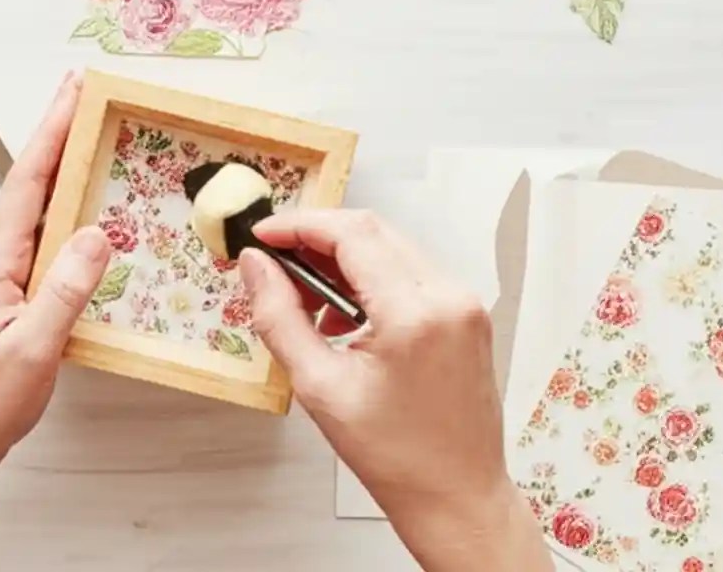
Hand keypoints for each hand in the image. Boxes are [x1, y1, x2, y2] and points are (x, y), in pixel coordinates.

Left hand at [0, 72, 109, 476]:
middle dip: (57, 137)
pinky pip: (35, 238)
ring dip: (59, 172)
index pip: (27, 183)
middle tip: (86, 96)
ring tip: (89, 138)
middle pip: (28, 184)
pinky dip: (59, 212)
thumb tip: (97, 232)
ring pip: (31, 210)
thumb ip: (66, 287)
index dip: (52, 133)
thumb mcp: (36, 346)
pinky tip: (81, 211)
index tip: (74, 92)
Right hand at [238, 210, 550, 571]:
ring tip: (307, 301)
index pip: (351, 234)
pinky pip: (411, 273)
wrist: (456, 495)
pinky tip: (344, 317)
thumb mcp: (320, 387)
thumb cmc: (394, 455)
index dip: (299, 226)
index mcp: (414, 314)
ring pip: (392, 247)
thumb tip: (255, 266)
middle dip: (318, 238)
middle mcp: (448, 297)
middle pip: (373, 231)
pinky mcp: (467, 314)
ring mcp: (464, 303)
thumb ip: (279, 317)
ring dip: (344, 259)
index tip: (263, 235)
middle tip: (276, 261)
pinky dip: (372, 279)